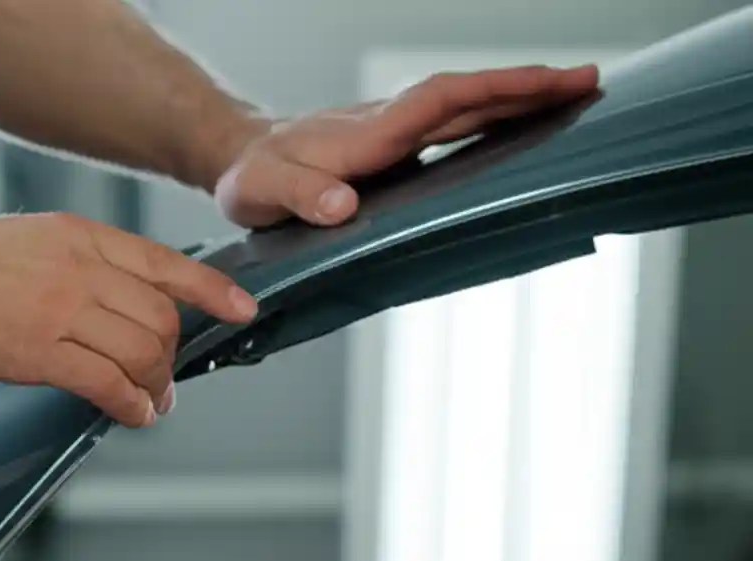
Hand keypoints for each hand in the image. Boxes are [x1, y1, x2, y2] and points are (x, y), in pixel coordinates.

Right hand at [0, 213, 257, 426]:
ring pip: (144, 351)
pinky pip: (108, 382)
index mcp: (78, 234)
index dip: (212, 289)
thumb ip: (71, 264)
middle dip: (172, 354)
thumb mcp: (22, 240)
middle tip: (164, 379)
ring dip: (156, 385)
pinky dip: (131, 404)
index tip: (241, 307)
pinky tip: (132, 414)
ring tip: (150, 402)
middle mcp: (81, 267)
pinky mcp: (39, 352)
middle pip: (162, 316)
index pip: (165, 262)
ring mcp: (62, 308)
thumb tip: (104, 301)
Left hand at [211, 64, 599, 227]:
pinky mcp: (395, 144)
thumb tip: (344, 206)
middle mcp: (388, 122)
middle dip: (528, 87)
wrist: (240, 157)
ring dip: (517, 99)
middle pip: (467, 96)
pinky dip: (491, 119)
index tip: (549, 83)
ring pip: (465, 107)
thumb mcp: (264, 192)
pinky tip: (520, 128)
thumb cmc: (252, 179)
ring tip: (574, 97)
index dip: (494, 91)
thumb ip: (302, 197)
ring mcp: (394, 130)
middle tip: (591, 82)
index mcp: (367, 133)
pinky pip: (452, 125)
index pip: (441, 101)